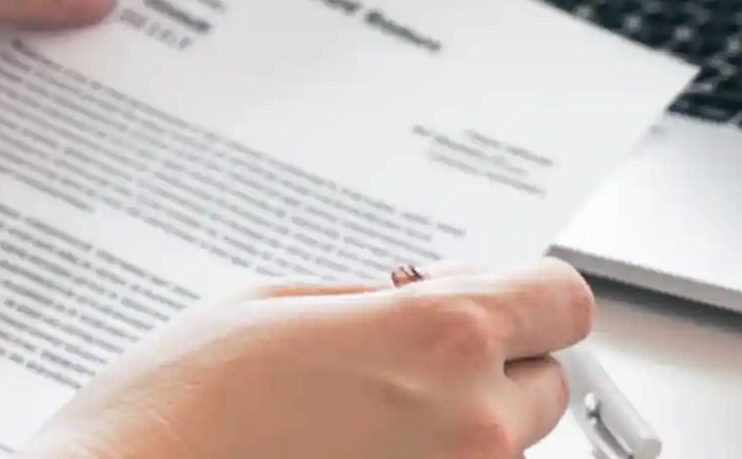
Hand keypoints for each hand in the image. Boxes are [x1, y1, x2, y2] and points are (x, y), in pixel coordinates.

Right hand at [20, 259, 594, 458]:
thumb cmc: (176, 410)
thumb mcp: (282, 304)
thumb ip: (384, 301)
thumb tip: (431, 299)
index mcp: (441, 336)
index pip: (564, 301)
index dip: (531, 298)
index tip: (502, 303)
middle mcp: (470, 425)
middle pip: (545, 384)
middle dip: (494, 367)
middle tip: (416, 364)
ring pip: (502, 447)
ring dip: (458, 426)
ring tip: (365, 419)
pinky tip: (352, 452)